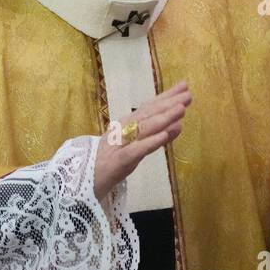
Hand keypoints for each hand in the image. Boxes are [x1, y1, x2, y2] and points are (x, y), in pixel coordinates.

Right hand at [93, 81, 190, 200]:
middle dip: (169, 104)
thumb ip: (155, 136)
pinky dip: (151, 142)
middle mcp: (122, 130)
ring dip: (163, 118)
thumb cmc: (110, 163)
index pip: (148, 108)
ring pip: (144, 128)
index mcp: (125, 125)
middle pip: (148, 115)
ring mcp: (120, 144)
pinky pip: (137, 150)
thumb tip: (179, 124)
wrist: (81, 183)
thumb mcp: (136, 148)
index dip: (166, 97)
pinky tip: (165, 135)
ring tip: (181, 109)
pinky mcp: (118, 161)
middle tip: (188, 94)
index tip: (184, 86)